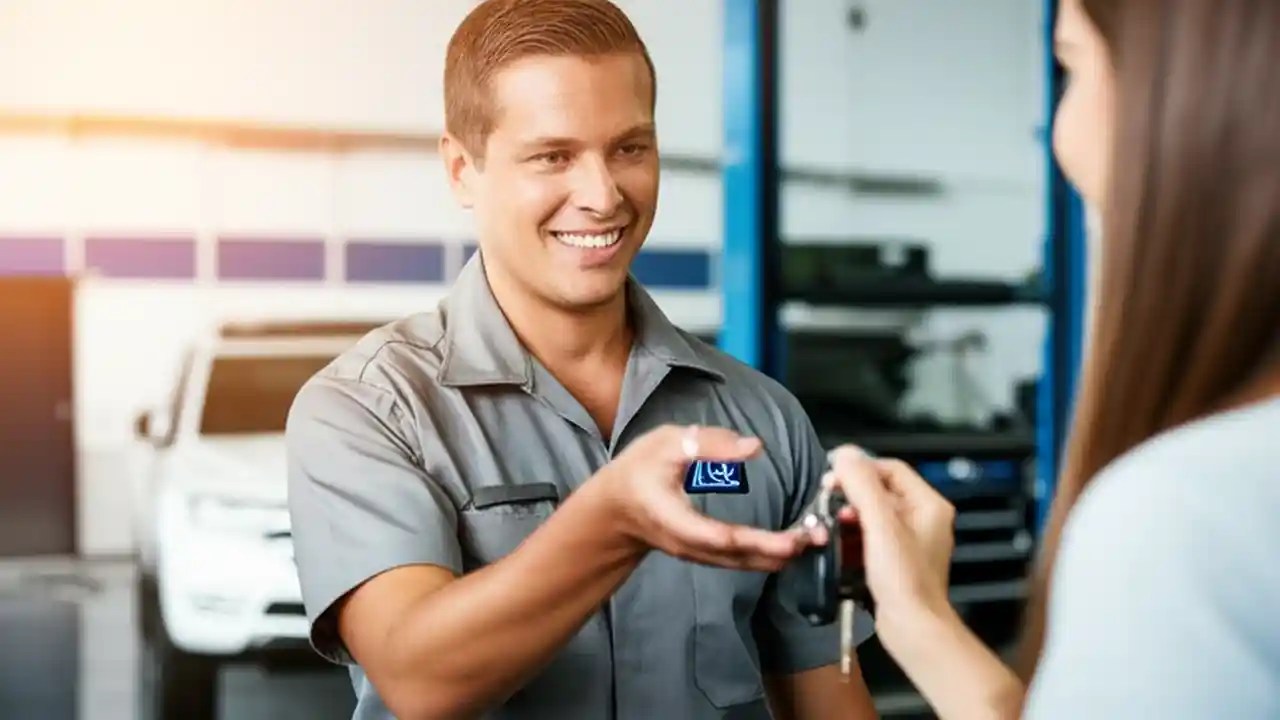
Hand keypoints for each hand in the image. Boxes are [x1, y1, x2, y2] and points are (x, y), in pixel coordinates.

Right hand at [597, 424, 807, 571]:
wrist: (616, 508)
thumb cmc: (640, 470)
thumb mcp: (666, 443)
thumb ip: (709, 444)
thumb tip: (755, 447)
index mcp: (674, 518)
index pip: (714, 535)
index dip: (752, 540)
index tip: (788, 540)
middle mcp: (688, 545)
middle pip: (737, 555)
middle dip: (778, 550)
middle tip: (816, 538)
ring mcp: (698, 555)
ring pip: (743, 562)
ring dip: (780, 555)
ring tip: (816, 540)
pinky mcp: (708, 555)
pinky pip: (741, 560)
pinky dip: (769, 554)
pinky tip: (796, 545)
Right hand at [825, 445, 955, 626]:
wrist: (912, 627)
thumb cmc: (905, 581)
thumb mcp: (880, 525)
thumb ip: (862, 485)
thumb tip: (845, 454)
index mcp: (928, 504)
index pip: (890, 468)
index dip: (860, 470)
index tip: (834, 479)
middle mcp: (923, 519)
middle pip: (880, 490)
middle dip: (851, 496)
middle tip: (829, 503)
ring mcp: (910, 540)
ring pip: (873, 514)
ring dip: (849, 517)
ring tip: (833, 526)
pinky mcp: (897, 560)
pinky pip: (871, 536)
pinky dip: (854, 537)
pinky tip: (841, 546)